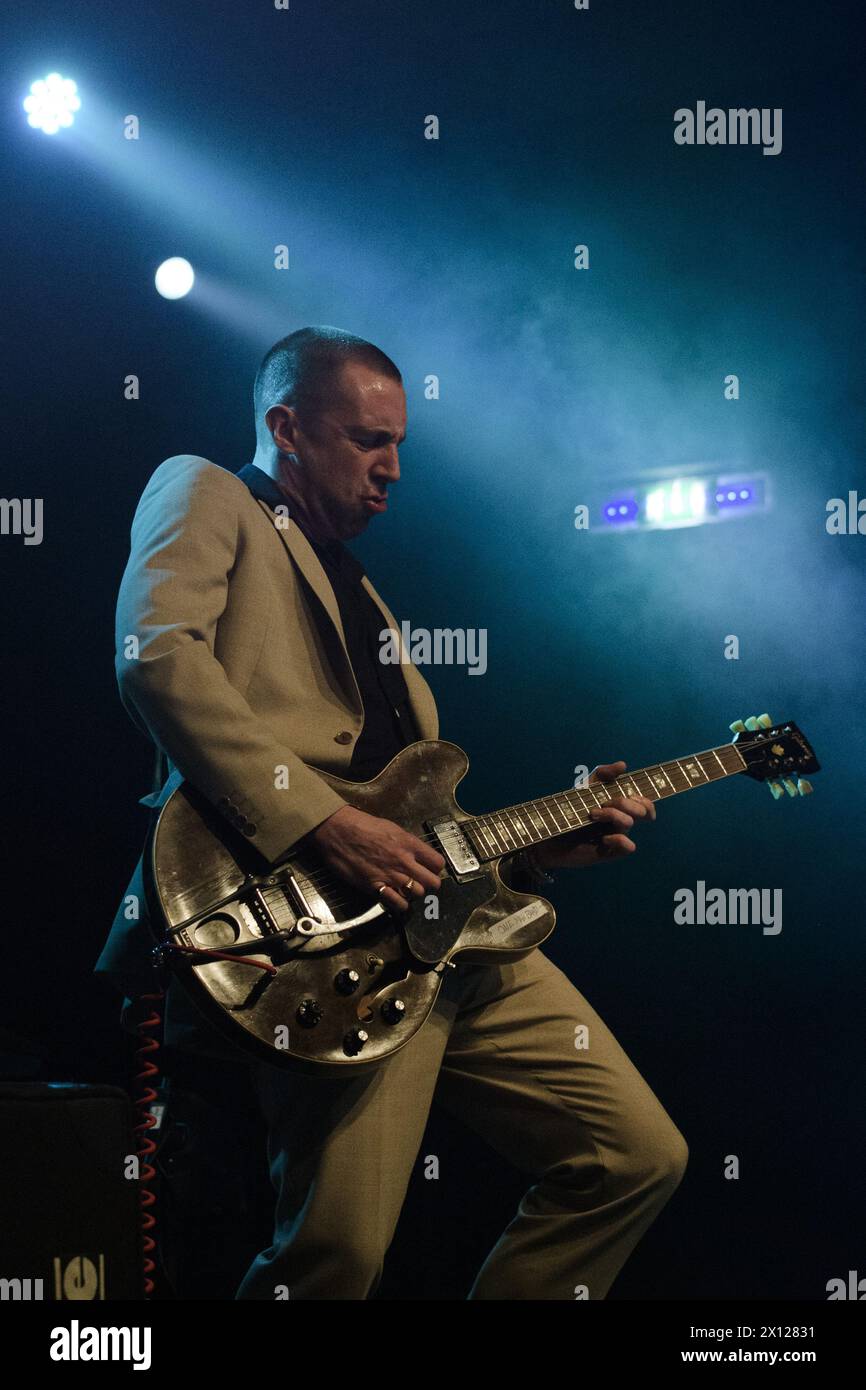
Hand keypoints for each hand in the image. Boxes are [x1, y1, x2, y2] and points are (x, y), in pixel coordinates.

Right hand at [307, 805, 444, 910]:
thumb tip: (416, 853)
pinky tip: (396, 898)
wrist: (338, 830)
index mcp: (409, 844)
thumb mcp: (391, 828)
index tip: (429, 868)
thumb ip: (406, 843)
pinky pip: (398, 904)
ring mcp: (391, 876)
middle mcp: (404, 861)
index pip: (438, 862)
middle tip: (420, 881)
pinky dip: (400, 904)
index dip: (435, 867)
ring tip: (406, 889)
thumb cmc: (361, 825)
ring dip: (414, 893)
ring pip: (418, 894)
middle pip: (433, 883)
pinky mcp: (376, 887)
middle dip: (429, 883)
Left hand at [532, 760, 655, 870]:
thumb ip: (603, 774)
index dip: (645, 799)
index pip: (645, 805)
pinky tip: (602, 839)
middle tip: (603, 802)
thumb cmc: (569, 809)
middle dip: (624, 802)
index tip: (629, 794)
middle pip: (642, 811)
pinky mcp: (608, 852)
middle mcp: (620, 823)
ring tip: (592, 814)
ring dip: (612, 814)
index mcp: (620, 809)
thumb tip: (623, 765)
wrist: (548, 831)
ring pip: (629, 823)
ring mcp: (615, 837)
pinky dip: (618, 839)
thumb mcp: (585, 787)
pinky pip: (628, 847)